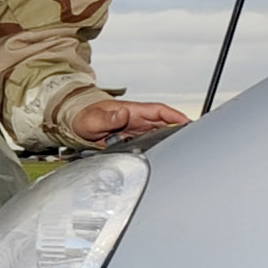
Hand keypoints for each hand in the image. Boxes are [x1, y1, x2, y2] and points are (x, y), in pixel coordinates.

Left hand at [71, 98, 189, 143]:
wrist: (75, 123)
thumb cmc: (83, 118)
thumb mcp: (93, 119)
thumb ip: (107, 119)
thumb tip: (123, 115)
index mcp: (131, 111)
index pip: (159, 111)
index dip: (175, 116)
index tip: (188, 122)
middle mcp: (136, 119)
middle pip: (164, 123)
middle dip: (179, 129)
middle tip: (193, 140)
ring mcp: (135, 129)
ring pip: (158, 133)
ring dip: (169, 140)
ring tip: (182, 150)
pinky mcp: (131, 138)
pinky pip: (148, 142)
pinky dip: (157, 147)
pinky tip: (164, 156)